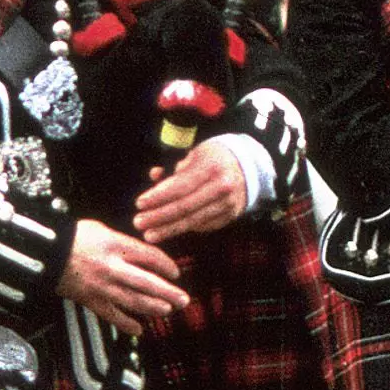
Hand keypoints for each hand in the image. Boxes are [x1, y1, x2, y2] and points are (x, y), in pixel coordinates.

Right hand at [61, 218, 187, 334]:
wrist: (46, 253)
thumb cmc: (73, 237)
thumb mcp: (101, 230)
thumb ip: (123, 243)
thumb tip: (143, 254)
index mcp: (116, 246)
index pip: (150, 257)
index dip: (166, 265)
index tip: (175, 272)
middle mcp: (112, 268)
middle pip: (147, 283)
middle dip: (168, 293)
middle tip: (184, 300)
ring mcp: (102, 286)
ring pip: (134, 301)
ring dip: (154, 308)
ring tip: (168, 310)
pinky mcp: (91, 300)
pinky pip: (112, 315)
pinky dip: (127, 324)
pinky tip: (139, 329)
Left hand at [134, 141, 252, 244]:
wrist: (251, 167)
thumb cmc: (215, 157)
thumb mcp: (196, 154)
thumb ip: (175, 169)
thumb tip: (154, 177)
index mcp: (211, 168)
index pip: (180, 187)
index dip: (158, 197)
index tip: (139, 204)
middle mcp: (222, 187)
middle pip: (185, 207)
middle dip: (159, 217)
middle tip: (138, 223)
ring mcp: (228, 204)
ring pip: (193, 221)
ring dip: (168, 229)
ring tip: (149, 235)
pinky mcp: (230, 216)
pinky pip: (203, 225)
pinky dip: (185, 228)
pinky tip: (170, 230)